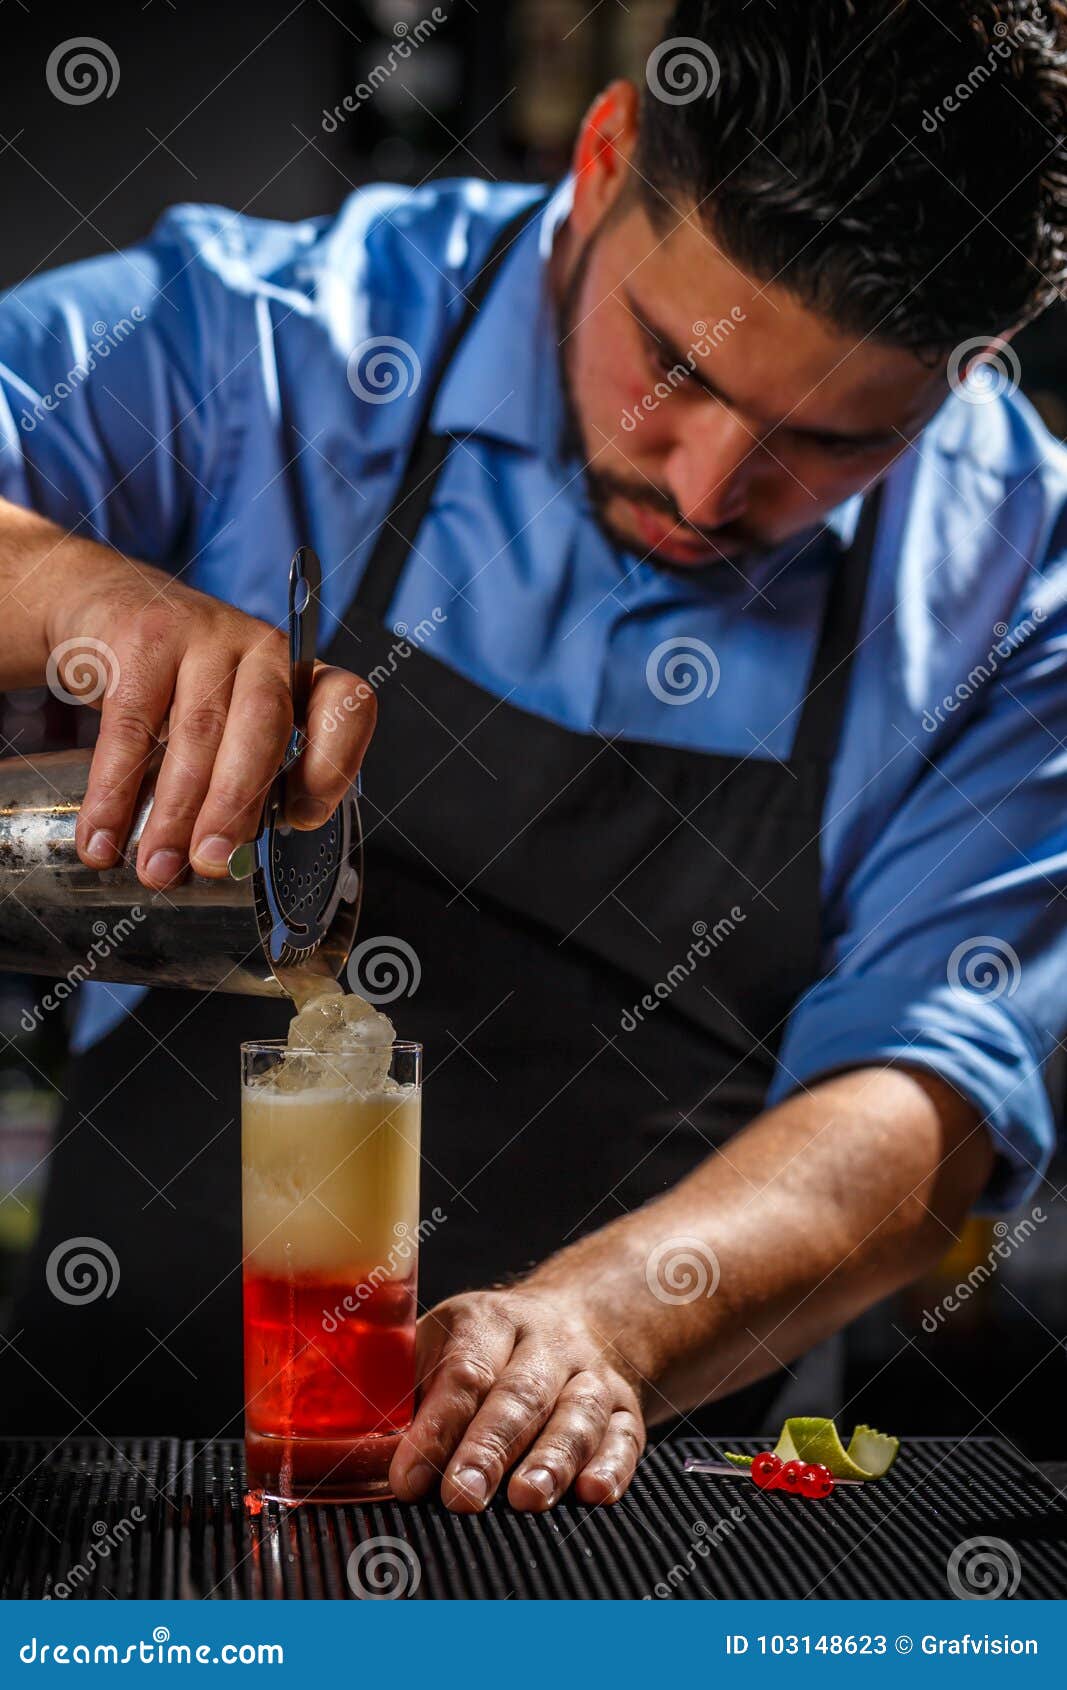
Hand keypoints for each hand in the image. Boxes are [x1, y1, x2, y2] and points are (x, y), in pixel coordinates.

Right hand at [47, 553, 374, 888]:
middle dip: (237, 804)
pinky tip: (102, 836)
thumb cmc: (182, 688)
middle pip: (263, 727)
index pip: (344, 705)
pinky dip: (114, 790)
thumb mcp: (229, 717)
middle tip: (212, 863)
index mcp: (299, 675)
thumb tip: (225, 860)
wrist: (108, 607)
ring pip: (196, 732)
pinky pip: (130, 725)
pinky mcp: (144, 636)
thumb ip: (242, 774)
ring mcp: (205, 635)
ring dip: (173, 812)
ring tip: (156, 869)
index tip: (303, 819)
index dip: (332, 764)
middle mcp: (263, 649)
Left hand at [389, 1286, 645, 1511]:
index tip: (408, 1481)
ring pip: (577, 1413)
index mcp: (487, 1320)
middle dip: (490, 1448)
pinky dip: (612, 1464)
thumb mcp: (435, 1350)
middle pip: (519, 1393)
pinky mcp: (626, 1408)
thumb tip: (363, 1464)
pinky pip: (625, 1435)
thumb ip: (407, 1400)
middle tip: (462, 1498)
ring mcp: (590, 1372)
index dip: (436, 1428)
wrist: (566, 1321)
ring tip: (526, 1500)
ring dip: (552, 1459)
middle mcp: (545, 1341)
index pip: (463, 1371)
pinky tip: (594, 1494)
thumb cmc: (479, 1353)